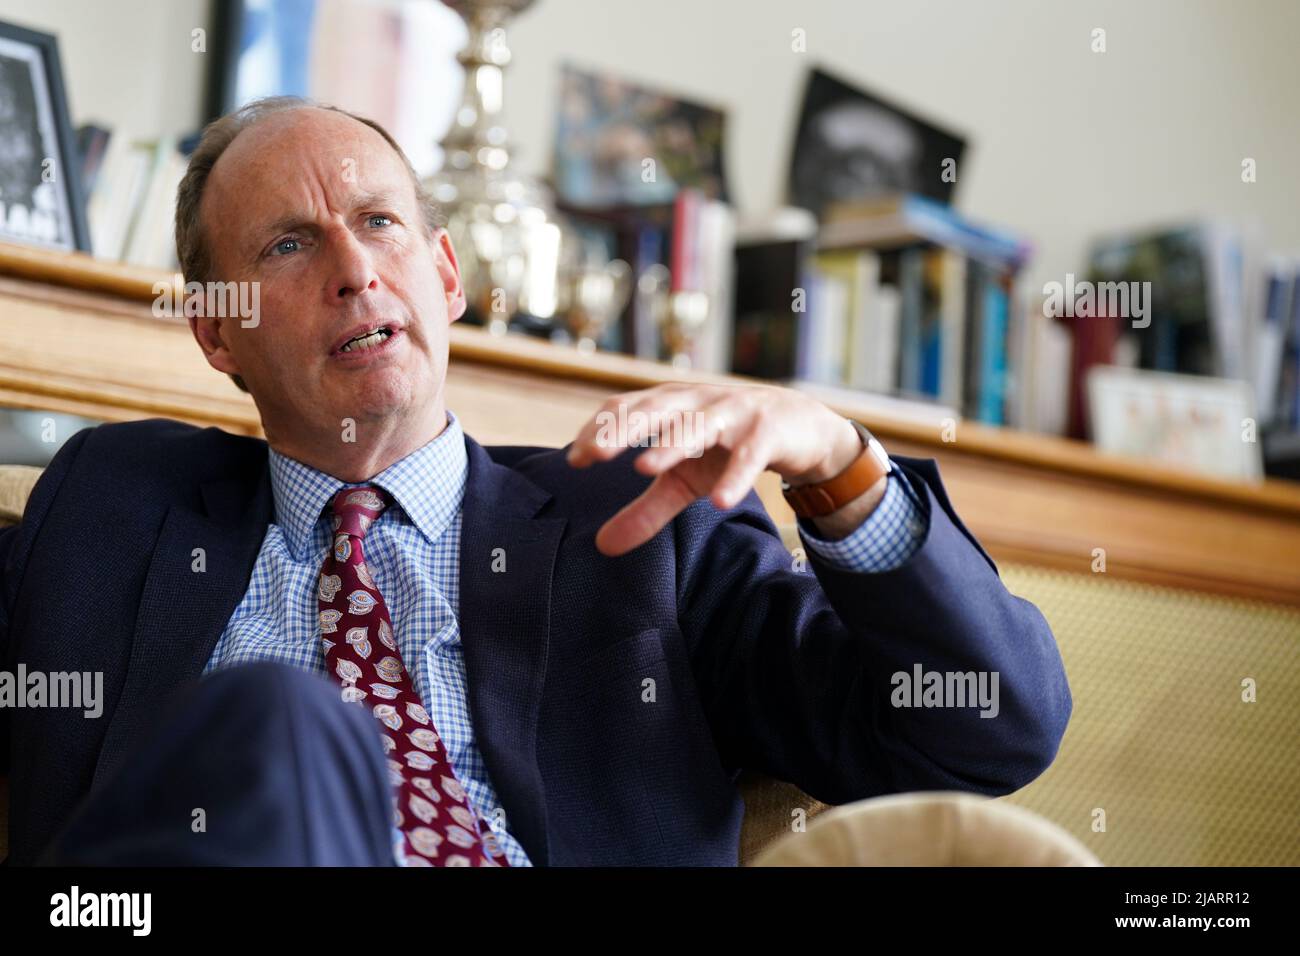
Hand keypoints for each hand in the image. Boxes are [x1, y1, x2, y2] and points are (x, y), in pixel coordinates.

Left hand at [565, 382, 882, 555]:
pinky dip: (736, 477)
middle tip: (596, 452)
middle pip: (656, 409)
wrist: (799, 428)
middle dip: (624, 428)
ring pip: (700, 424)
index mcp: (670, 406)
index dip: (600, 431)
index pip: (626, 409)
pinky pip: (750, 455)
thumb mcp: (685, 482)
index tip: (576, 460)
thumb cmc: (728, 448)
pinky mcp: (768, 431)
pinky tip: (722, 503)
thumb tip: (602, 546)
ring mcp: (734, 412)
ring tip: (645, 467)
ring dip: (673, 443)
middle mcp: (697, 401)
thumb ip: (646, 511)